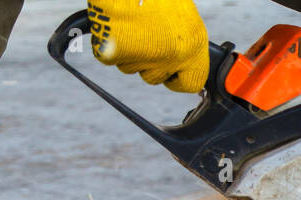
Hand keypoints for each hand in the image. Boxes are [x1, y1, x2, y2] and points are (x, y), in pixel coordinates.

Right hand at [87, 0, 208, 93]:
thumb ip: (182, 39)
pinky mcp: (114, 52)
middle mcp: (170, 58)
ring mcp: (141, 58)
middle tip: (144, 38)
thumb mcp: (183, 14)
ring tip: (130, 24)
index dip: (178, 80)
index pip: (190, 83)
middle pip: (155, 77)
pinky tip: (115, 25)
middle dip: (148, 63)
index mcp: (193, 48)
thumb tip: (178, 53)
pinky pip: (108, 57)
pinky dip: (107, 43)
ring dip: (128, 52)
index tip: (172, 74)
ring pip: (130, 67)